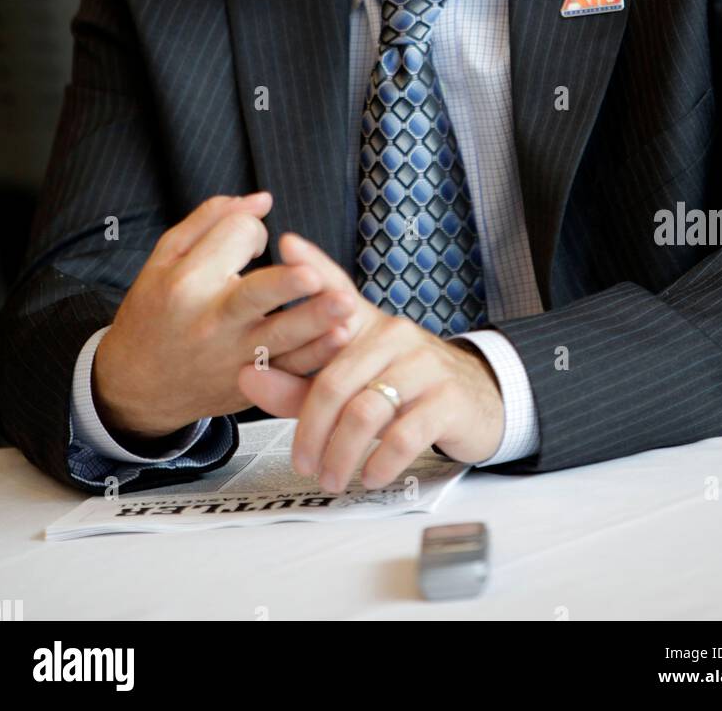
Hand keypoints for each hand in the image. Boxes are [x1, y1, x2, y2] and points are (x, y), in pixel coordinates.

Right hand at [92, 193, 360, 439]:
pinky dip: (316, 355)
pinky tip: (339, 337)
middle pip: (257, 294)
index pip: (237, 238)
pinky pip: (289, 370)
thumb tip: (263, 200)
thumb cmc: (154, 312)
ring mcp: (233, 356)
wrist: (138, 384)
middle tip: (315, 277)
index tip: (248, 243)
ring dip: (316, 320)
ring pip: (282, 337)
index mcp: (189, 281)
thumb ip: (212, 220)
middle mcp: (212, 320)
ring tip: (346, 305)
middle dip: (288, 284)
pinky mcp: (250, 383)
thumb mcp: (166, 257)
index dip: (253, 230)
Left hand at [237, 259, 504, 491]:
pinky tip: (371, 475)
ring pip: (366, 411)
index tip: (287, 244)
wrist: (477, 401)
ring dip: (341, 455)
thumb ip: (294, 385)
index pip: (337, 288)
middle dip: (311, 430)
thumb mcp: (349, 386)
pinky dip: (380, 461)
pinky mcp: (447, 398)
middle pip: (334, 380)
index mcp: (366, 325)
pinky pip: (404, 434)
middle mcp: (395, 335)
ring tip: (331, 478)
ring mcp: (424, 364)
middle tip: (302, 462)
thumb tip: (245, 376)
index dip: (311, 266)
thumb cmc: (403, 389)